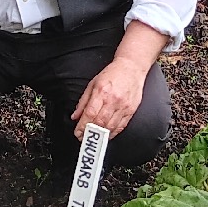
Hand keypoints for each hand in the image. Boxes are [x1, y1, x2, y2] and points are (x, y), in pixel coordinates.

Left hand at [71, 20, 168, 137]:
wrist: (132, 68)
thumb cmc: (112, 74)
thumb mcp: (93, 84)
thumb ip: (83, 101)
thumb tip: (75, 116)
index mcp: (101, 91)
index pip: (90, 113)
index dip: (82, 126)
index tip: (78, 132)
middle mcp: (113, 100)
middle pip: (100, 122)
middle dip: (90, 132)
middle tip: (84, 137)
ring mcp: (123, 106)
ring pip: (110, 126)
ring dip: (101, 135)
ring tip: (94, 138)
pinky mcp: (131, 110)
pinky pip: (121, 126)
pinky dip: (113, 133)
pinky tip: (107, 135)